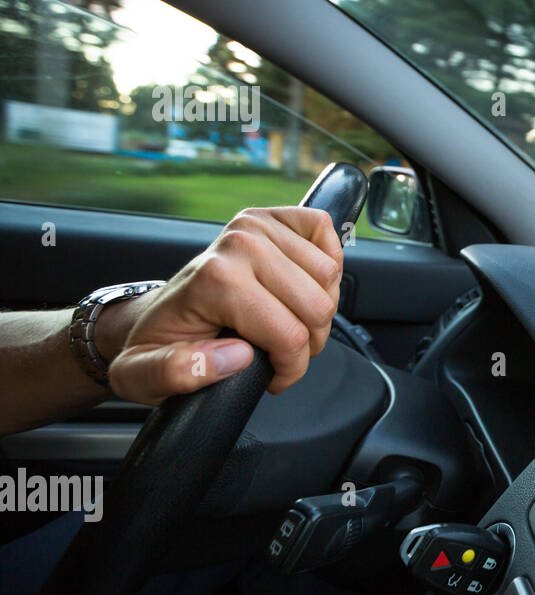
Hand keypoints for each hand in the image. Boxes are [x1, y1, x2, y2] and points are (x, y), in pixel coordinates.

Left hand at [101, 208, 343, 404]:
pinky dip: (326, 264)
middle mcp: (241, 243)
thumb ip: (175, 372)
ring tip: (290, 320)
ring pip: (330, 277)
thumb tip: (236, 355)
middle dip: (309, 340)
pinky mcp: (274, 217)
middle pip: (319, 307)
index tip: (273, 377)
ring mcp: (258, 225)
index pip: (290, 335)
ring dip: (319, 307)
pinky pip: (325, 232)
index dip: (290, 368)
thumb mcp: (143, 375)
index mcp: (215, 279)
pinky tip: (302, 285)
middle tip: (282, 349)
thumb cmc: (161, 342)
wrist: (159, 311)